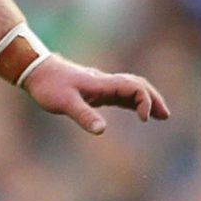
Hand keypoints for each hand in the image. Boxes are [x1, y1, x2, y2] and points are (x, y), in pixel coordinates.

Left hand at [22, 55, 169, 135]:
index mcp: (102, 83)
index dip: (144, 101)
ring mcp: (101, 85)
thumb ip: (84, 116)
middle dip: (153, 99)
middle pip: (138, 85)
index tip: (144, 119)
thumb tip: (102, 131)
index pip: (133, 87)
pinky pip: (121, 94)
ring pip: (131, 89)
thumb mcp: (65, 103)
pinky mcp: (95, 90)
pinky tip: (137, 111)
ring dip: (146, 100)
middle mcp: (105, 82)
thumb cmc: (49, 86)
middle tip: (165, 116)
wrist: (35, 69)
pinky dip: (134, 102)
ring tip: (159, 116)